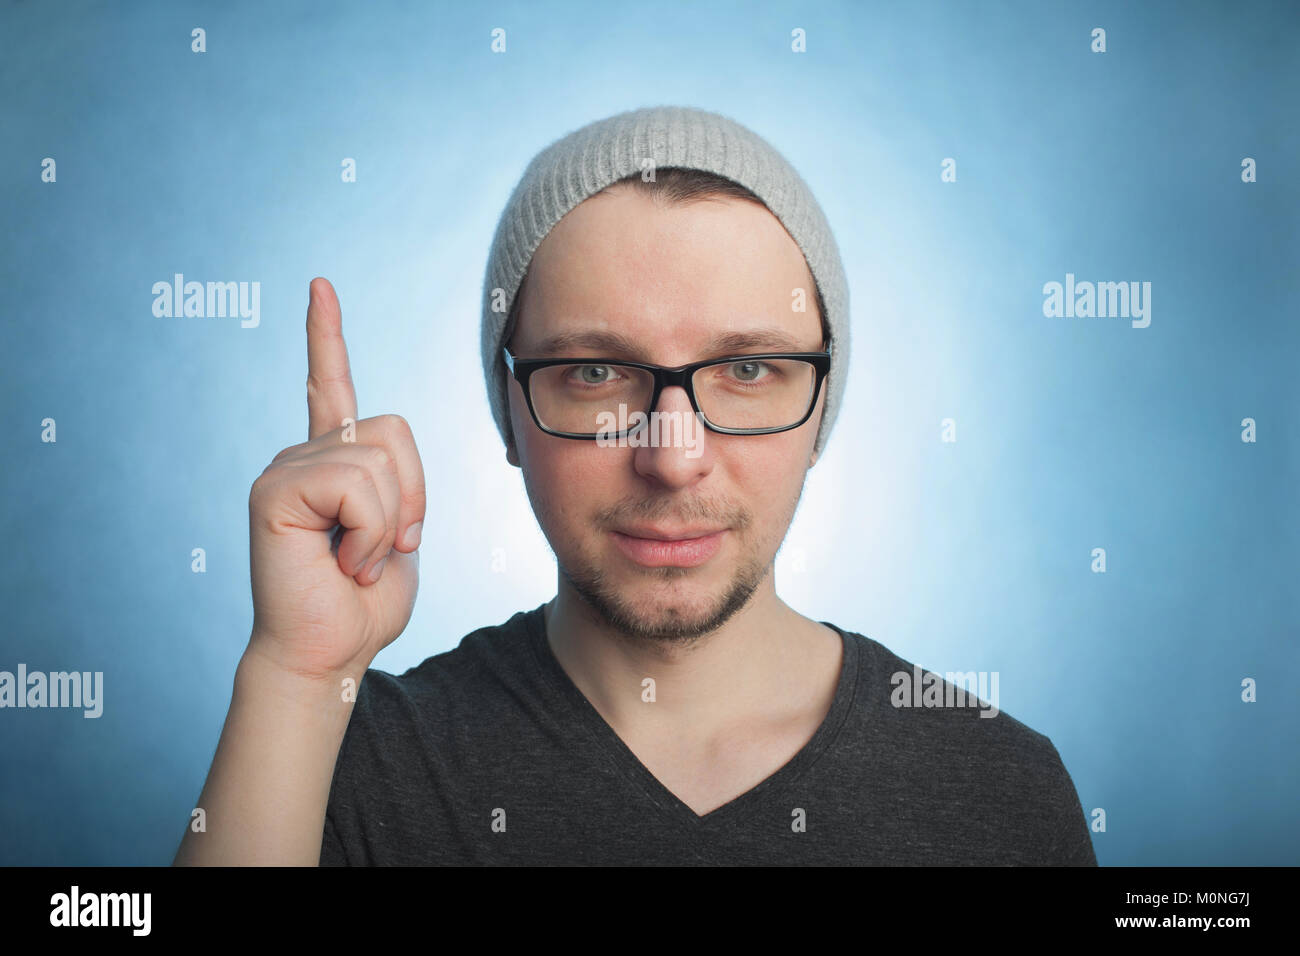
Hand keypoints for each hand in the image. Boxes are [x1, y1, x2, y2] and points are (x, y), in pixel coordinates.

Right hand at [246, 277, 423, 679]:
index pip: (331, 385)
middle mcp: (303, 456)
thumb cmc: (362, 603)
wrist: (329, 654)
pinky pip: (356, 485)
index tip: (319, 286)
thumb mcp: (399, 535)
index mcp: (333, 462)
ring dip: (388, 524)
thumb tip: (383, 455)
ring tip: (354, 561)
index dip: (326, 336)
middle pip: (394, 430)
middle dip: (411, 497)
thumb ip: (398, 488)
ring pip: (378, 462)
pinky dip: (369, 531)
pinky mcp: (274, 491)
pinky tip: (341, 563)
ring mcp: (284, 469)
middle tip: (380, 550)